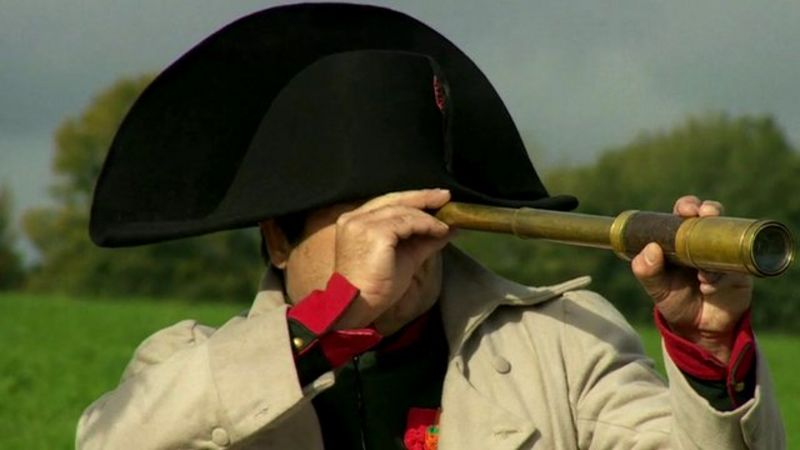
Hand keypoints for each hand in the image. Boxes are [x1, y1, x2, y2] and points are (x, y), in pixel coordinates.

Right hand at [333, 189, 452, 334]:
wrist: (358, 306)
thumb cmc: (376, 287)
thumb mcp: (404, 257)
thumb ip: (422, 240)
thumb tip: (447, 228)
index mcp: (355, 222)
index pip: (386, 203)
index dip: (412, 198)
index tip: (435, 198)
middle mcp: (355, 218)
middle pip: (394, 200)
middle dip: (423, 197)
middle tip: (446, 197)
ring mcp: (363, 224)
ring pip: (402, 211)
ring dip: (427, 216)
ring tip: (446, 223)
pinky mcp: (375, 233)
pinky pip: (407, 222)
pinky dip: (426, 224)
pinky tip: (439, 230)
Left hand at [631, 195, 752, 363]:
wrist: (698, 328)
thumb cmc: (675, 299)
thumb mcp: (655, 287)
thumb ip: (646, 271)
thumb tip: (650, 249)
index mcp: (681, 239)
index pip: (686, 213)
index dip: (687, 205)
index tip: (685, 209)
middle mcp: (706, 243)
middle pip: (712, 216)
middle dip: (709, 209)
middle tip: (703, 214)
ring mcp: (725, 256)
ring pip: (728, 239)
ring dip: (715, 248)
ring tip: (701, 273)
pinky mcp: (740, 275)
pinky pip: (735, 269)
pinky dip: (719, 278)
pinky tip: (707, 287)